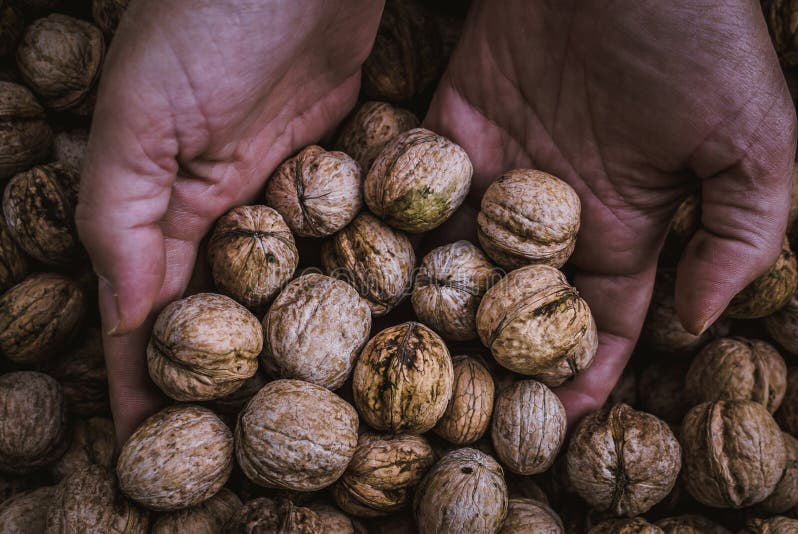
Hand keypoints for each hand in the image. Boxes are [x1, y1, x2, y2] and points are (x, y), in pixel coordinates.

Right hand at [75, 0, 383, 441]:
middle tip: (242, 452)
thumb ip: (120, 216)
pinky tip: (370, 339)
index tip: (155, 452)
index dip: (146, 381)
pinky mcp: (345, 176)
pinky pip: (347, 249)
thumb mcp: (140, 115)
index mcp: (161, 206)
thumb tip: (125, 323)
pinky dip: (352, 294)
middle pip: (224, 318)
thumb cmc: (205, 16)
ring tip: (312, 419)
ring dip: (292, 353)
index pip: (148, 313)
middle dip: (227, 383)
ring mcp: (290, 197)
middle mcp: (225, 212)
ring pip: (286, 294)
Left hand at [424, 0, 795, 423]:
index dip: (581, 374)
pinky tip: (372, 274)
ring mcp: (498, 170)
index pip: (601, 322)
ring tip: (407, 357)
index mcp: (621, 224)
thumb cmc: (697, 39)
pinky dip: (397, 225)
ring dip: (438, 304)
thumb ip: (739, 234)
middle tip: (463, 410)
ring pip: (461, 255)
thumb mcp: (754, 139)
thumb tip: (700, 321)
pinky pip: (417, 186)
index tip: (553, 427)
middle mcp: (554, 208)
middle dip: (496, 354)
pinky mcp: (450, 125)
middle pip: (518, 302)